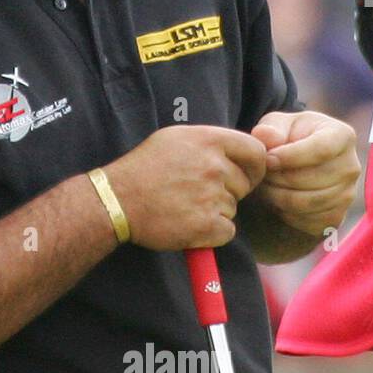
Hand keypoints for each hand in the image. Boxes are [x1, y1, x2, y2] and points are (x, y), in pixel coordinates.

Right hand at [106, 124, 267, 249]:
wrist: (116, 200)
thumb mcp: (174, 138)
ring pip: (233, 208)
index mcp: (208, 140)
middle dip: (228, 192)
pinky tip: (188, 224)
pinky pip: (226, 231)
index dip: (254, 167)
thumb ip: (209, 142)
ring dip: (215, 212)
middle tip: (196, 194)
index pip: (256, 152)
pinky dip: (211, 233)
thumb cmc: (142, 169)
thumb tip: (236, 153)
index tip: (245, 176)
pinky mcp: (207, 225)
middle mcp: (214, 166)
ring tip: (184, 207)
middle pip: (244, 184)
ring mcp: (212, 196)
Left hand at [249, 110, 359, 237]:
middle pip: (312, 180)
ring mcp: (347, 195)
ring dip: (278, 197)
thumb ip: (270, 129)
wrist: (295, 165)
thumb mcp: (277, 125)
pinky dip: (285, 213)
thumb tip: (265, 136)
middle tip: (263, 173)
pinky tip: (277, 199)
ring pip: (307, 203)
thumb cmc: (287, 139)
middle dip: (279, 178)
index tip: (267, 160)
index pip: (321, 150)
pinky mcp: (336, 217)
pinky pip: (307, 222)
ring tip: (267, 185)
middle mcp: (351, 167)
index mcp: (342, 136)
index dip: (290, 157)